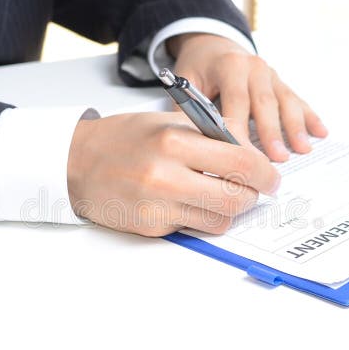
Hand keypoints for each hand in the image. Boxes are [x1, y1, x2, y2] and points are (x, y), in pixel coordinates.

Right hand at [67, 112, 279, 236]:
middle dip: (252, 195)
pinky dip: (201, 217)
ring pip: (220, 219)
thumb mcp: (167, 122)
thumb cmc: (124, 139)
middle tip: (253, 189)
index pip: (241, 161)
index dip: (265, 172)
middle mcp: (167, 175)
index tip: (271, 176)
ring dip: (229, 210)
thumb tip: (250, 153)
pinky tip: (190, 202)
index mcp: (174, 141)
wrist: (77, 163)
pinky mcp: (152, 227)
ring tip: (220, 195)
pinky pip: (195, 228)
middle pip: (237, 197)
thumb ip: (209, 135)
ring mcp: (159, 206)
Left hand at [168, 33, 327, 161]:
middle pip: (264, 102)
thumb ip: (188, 111)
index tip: (241, 156)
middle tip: (277, 158)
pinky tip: (320, 133)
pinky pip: (297, 100)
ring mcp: (271, 75)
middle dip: (271, 132)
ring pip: (285, 101)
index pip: (236, 101)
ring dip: (295, 127)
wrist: (212, 45)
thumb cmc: (198, 68)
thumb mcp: (186, 82)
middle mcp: (254, 67)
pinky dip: (309, 117)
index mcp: (230, 65)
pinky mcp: (281, 83)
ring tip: (302, 149)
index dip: (240, 130)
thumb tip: (191, 146)